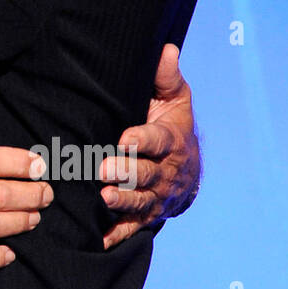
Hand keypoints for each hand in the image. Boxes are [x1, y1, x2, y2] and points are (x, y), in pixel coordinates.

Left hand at [99, 43, 200, 249]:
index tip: (125, 138)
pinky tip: (98, 239)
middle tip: (106, 169)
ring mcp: (155, 196)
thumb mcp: (175, 100)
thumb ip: (166, 77)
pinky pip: (130, 226)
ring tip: (104, 197)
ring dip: (122, 201)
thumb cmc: (173, 126)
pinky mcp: (145, 214)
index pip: (157, 140)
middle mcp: (164, 173)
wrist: (189, 171)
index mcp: (169, 142)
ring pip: (139, 201)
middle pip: (145, 174)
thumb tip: (165, 49)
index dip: (142, 140)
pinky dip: (116, 234)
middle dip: (127, 172)